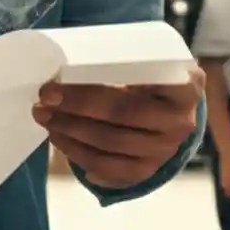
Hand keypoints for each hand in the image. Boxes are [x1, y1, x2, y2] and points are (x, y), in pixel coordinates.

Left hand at [33, 66, 203, 188]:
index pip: (144, 84)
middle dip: (75, 106)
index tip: (58, 80)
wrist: (171, 106)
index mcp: (185, 86)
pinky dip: (78, 154)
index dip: (97, 85)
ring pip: (109, 144)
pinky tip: (58, 139)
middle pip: (121, 115)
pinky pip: (108, 168)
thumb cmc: (149, 75)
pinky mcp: (147, 170)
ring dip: (69, 130)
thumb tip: (60, 61)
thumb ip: (121, 59)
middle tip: (43, 96)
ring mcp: (164, 150)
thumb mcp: (148, 60)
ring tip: (44, 115)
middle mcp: (179, 122)